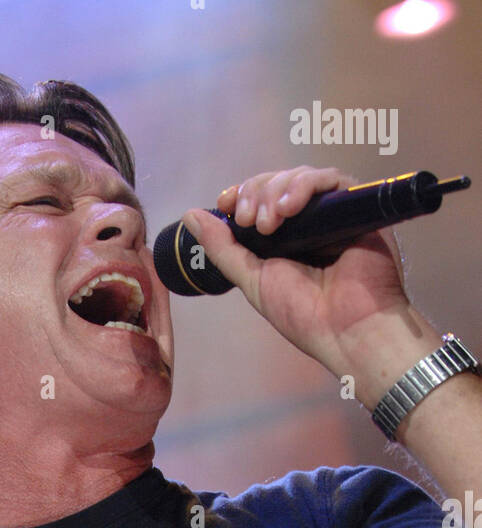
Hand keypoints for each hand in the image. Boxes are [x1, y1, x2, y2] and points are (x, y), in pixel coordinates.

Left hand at [182, 166, 409, 379]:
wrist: (347, 330)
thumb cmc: (304, 314)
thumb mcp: (253, 279)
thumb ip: (224, 248)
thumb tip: (192, 216)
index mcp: (285, 238)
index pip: (259, 198)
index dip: (240, 193)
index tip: (224, 203)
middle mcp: (308, 221)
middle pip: (276, 182)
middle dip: (255, 194)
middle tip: (247, 221)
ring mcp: (332, 212)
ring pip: (299, 177)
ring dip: (274, 192)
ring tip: (267, 224)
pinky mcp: (356, 206)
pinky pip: (329, 179)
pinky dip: (304, 186)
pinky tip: (288, 208)